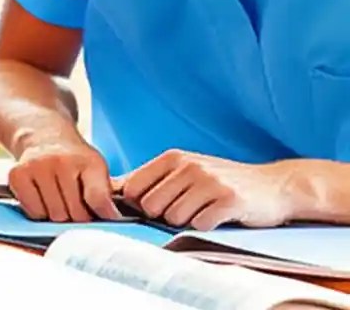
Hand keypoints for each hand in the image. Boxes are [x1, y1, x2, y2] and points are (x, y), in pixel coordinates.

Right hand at [9, 136, 122, 222]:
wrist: (43, 137)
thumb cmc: (75, 161)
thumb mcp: (96, 169)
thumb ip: (104, 194)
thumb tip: (111, 219)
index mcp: (88, 161)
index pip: (98, 199)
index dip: (104, 215)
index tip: (107, 219)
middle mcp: (61, 161)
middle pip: (76, 214)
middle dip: (79, 217)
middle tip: (78, 207)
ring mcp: (36, 167)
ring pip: (54, 216)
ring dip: (59, 216)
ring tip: (61, 201)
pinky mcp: (17, 175)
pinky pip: (34, 212)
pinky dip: (40, 212)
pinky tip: (44, 199)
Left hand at [118, 151, 298, 229]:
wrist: (274, 186)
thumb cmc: (221, 182)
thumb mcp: (184, 171)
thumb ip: (150, 179)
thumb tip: (110, 189)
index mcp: (172, 158)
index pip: (133, 189)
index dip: (140, 205)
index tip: (157, 207)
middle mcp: (189, 166)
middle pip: (150, 207)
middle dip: (164, 215)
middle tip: (187, 209)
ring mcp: (209, 181)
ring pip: (173, 217)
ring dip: (187, 221)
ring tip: (205, 210)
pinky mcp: (229, 200)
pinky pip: (200, 224)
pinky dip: (206, 226)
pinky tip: (219, 216)